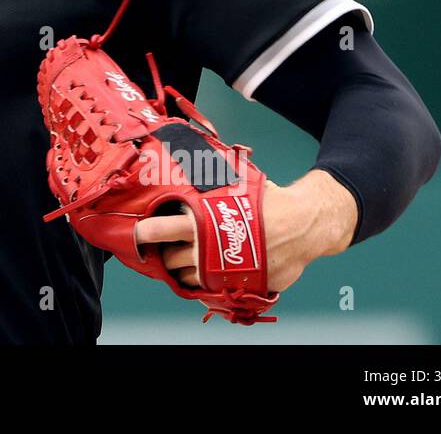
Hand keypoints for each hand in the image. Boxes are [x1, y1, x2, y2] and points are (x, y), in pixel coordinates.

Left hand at [133, 179, 334, 293]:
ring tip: (182, 257)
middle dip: (164, 253)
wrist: (303, 224)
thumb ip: (208, 178)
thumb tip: (186, 152)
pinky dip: (203, 281)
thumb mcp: (234, 183)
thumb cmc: (267, 201)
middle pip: (171, 259)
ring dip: (181, 269)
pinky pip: (210, 289)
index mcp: (205, 222)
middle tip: (163, 245)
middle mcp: (211, 250)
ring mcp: (224, 272)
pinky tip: (204, 269)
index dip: (146, 232)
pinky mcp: (238, 286)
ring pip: (188, 277)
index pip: (163, 230)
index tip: (137, 233)